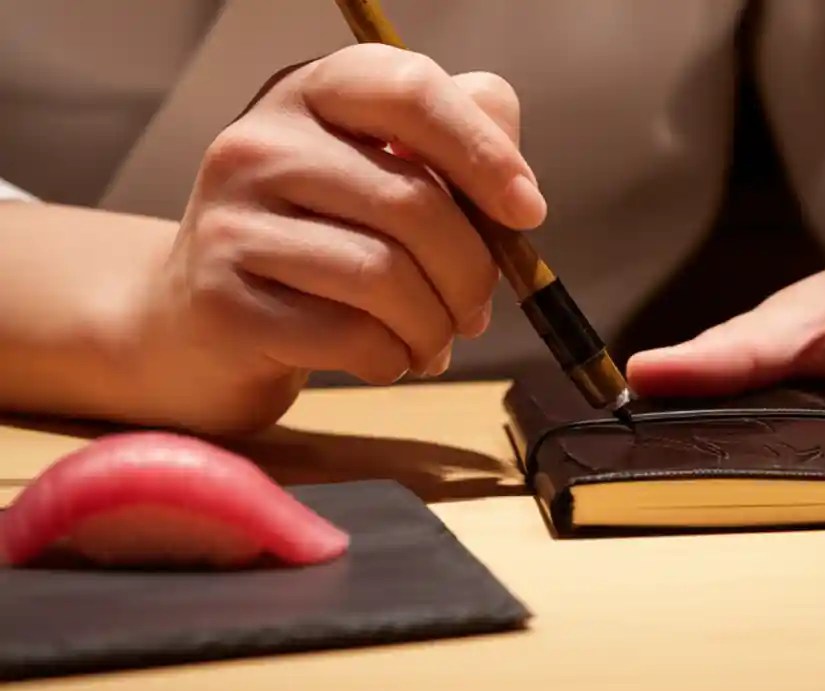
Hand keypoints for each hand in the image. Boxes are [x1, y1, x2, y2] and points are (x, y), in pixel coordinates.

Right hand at [139, 44, 543, 431]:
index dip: (485, 153)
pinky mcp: (222, 300)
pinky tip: (385, 359)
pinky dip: (392, 360)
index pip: (411, 92)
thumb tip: (517, 190)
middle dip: (472, 273)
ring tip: (431, 341)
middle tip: (475, 311)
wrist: (192, 322)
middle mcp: (260, 142)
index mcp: (312, 93)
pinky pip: (351, 336)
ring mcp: (231, 220)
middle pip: (414, 200)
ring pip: (386, 276)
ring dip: (434, 326)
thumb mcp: (377, 179)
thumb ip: (454, 157)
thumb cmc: (314, 245)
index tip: (528, 212)